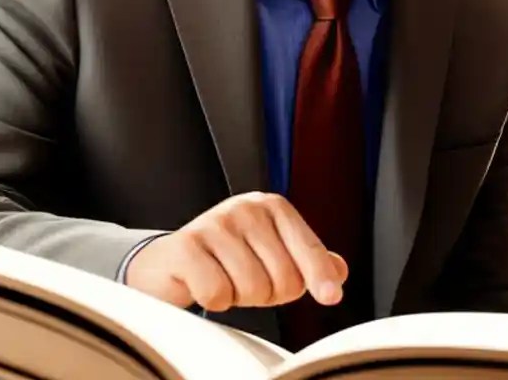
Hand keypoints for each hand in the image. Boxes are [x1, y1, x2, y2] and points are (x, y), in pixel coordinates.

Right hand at [125, 192, 347, 311]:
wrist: (168, 263)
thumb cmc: (224, 259)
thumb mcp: (270, 254)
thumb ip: (305, 260)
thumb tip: (339, 271)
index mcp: (272, 207)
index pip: (308, 248)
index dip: (319, 276)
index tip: (331, 297)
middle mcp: (246, 209)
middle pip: (284, 278)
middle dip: (268, 294)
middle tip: (246, 282)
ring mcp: (215, 224)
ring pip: (253, 289)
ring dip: (239, 298)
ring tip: (224, 280)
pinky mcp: (186, 246)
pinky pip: (218, 294)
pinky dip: (213, 300)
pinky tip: (203, 285)